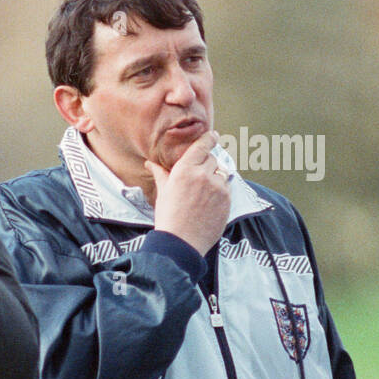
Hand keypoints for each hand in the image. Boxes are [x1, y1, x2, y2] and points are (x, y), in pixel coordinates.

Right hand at [145, 131, 229, 255]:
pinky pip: (227, 186)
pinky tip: (210, 201)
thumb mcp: (163, 192)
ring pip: (221, 172)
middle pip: (212, 159)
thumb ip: (161, 174)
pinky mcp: (227, 199)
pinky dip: (221, 189)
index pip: (201, 146)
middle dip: (207, 164)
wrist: (181, 242)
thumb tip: (150, 163)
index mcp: (184, 170)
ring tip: (204, 192)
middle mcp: (203, 175)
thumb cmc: (169, 217)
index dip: (209, 138)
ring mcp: (217, 187)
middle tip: (199, 177)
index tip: (213, 135)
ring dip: (215, 177)